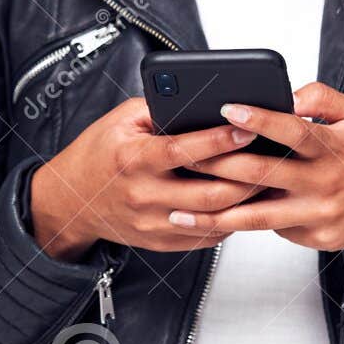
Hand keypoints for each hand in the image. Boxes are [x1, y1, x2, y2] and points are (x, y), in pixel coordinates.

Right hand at [29, 98, 262, 260]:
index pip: (184, 151)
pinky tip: (243, 203)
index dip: (220, 140)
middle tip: (272, 160)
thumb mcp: (123, 120)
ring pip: (212, 218)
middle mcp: (144, 195)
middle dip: (247, 177)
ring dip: (244, 202)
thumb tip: (205, 102)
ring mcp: (153, 224)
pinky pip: (204, 236)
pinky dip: (228, 220)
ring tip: (267, 182)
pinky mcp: (160, 242)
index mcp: (134, 159)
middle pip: (209, 193)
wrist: (71, 200)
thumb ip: (162, 109)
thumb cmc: (99, 153)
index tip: (248, 128)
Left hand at [165, 82, 343, 252]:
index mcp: (333, 148)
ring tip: (180, 211)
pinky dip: (249, 221)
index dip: (259, 118)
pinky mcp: (316, 239)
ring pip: (258, 216)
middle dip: (218, 167)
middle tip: (182, 159)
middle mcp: (324, 184)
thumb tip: (287, 95)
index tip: (227, 106)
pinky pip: (276, 228)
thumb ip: (322, 99)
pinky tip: (218, 218)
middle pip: (262, 176)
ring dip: (215, 215)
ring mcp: (319, 216)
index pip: (292, 130)